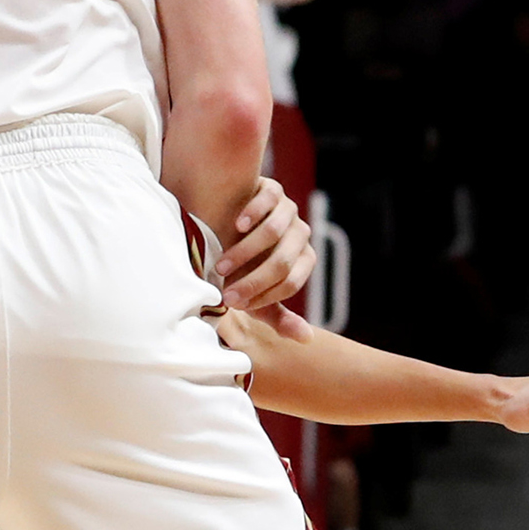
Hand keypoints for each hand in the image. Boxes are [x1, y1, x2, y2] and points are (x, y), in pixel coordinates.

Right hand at [216, 177, 315, 337]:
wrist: (224, 225)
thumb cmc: (243, 266)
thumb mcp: (257, 294)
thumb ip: (278, 316)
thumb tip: (306, 339)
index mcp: (304, 260)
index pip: (290, 282)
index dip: (262, 295)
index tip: (234, 304)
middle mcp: (301, 235)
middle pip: (282, 261)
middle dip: (252, 280)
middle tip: (225, 293)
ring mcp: (289, 211)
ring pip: (273, 232)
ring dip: (245, 252)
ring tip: (222, 266)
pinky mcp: (273, 190)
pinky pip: (269, 201)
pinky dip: (252, 214)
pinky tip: (235, 226)